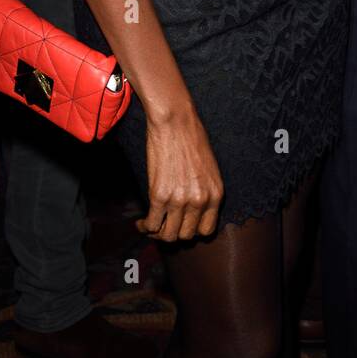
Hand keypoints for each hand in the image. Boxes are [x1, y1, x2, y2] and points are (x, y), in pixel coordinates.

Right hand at [137, 107, 223, 241]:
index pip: (207, 231)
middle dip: (174, 232)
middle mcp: (200, 200)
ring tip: (151, 225)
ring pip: (168, 235)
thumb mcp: (209, 169)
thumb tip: (192, 211)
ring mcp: (180, 200)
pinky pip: (152, 224)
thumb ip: (204, 191)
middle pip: (186, 235)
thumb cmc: (191, 139)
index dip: (192, 232)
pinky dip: (145, 227)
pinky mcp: (160, 195)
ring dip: (157, 233)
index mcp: (215, 194)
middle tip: (163, 225)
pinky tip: (141, 222)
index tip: (182, 226)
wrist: (176, 122)